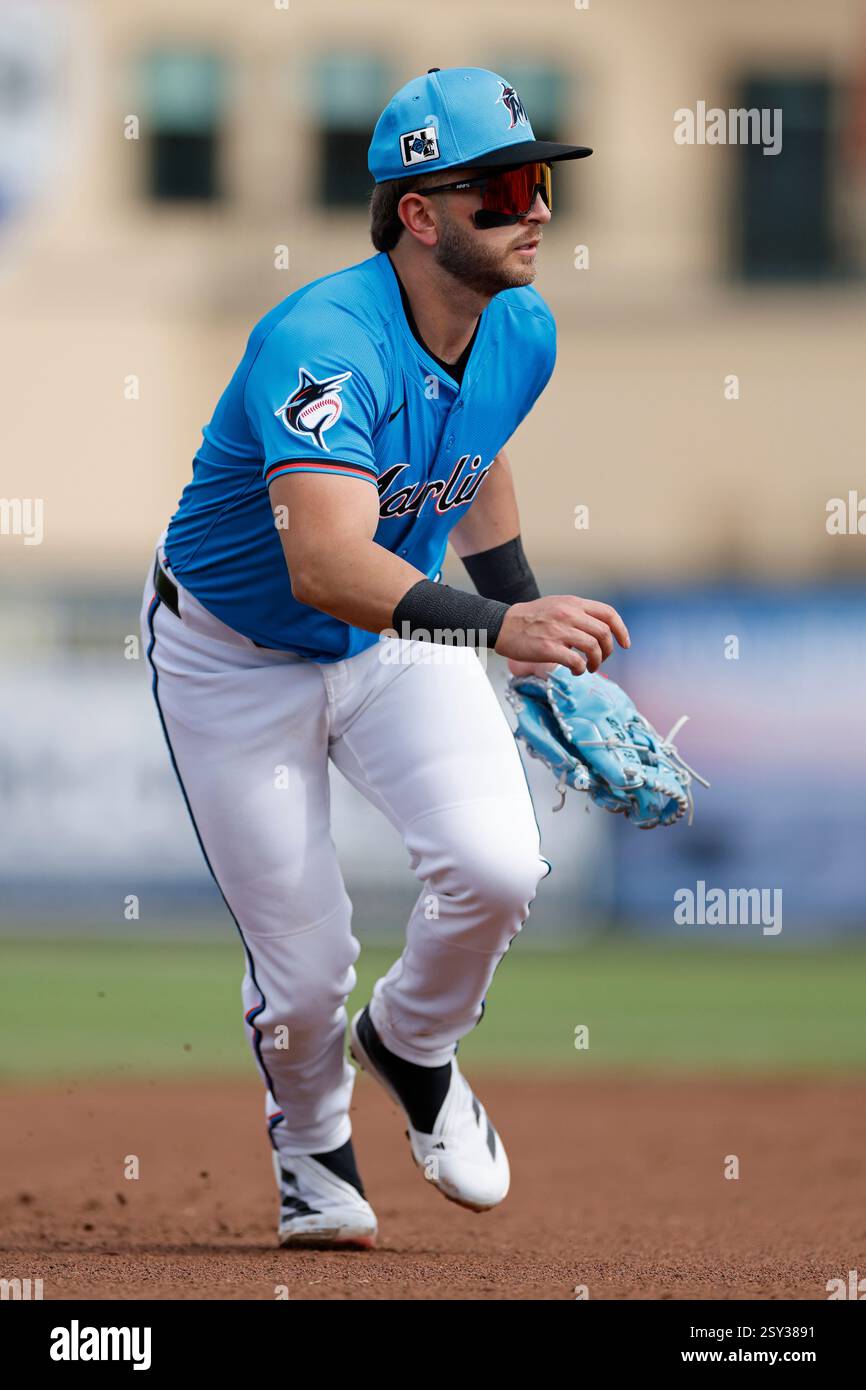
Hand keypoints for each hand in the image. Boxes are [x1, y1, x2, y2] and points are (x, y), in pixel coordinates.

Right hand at [495, 596, 629, 675]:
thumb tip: (599, 629)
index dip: (621, 630)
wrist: (504, 625)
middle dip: (608, 651)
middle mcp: (569, 614)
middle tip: (601, 660)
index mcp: (573, 603)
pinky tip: (576, 671)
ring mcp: (559, 631)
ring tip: (589, 668)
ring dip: (596, 662)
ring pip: (593, 648)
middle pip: (604, 633)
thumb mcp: (557, 605)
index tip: (625, 644)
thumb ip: (578, 613)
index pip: (608, 614)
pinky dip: (581, 669)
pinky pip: (576, 661)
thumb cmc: (530, 618)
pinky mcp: (549, 648)